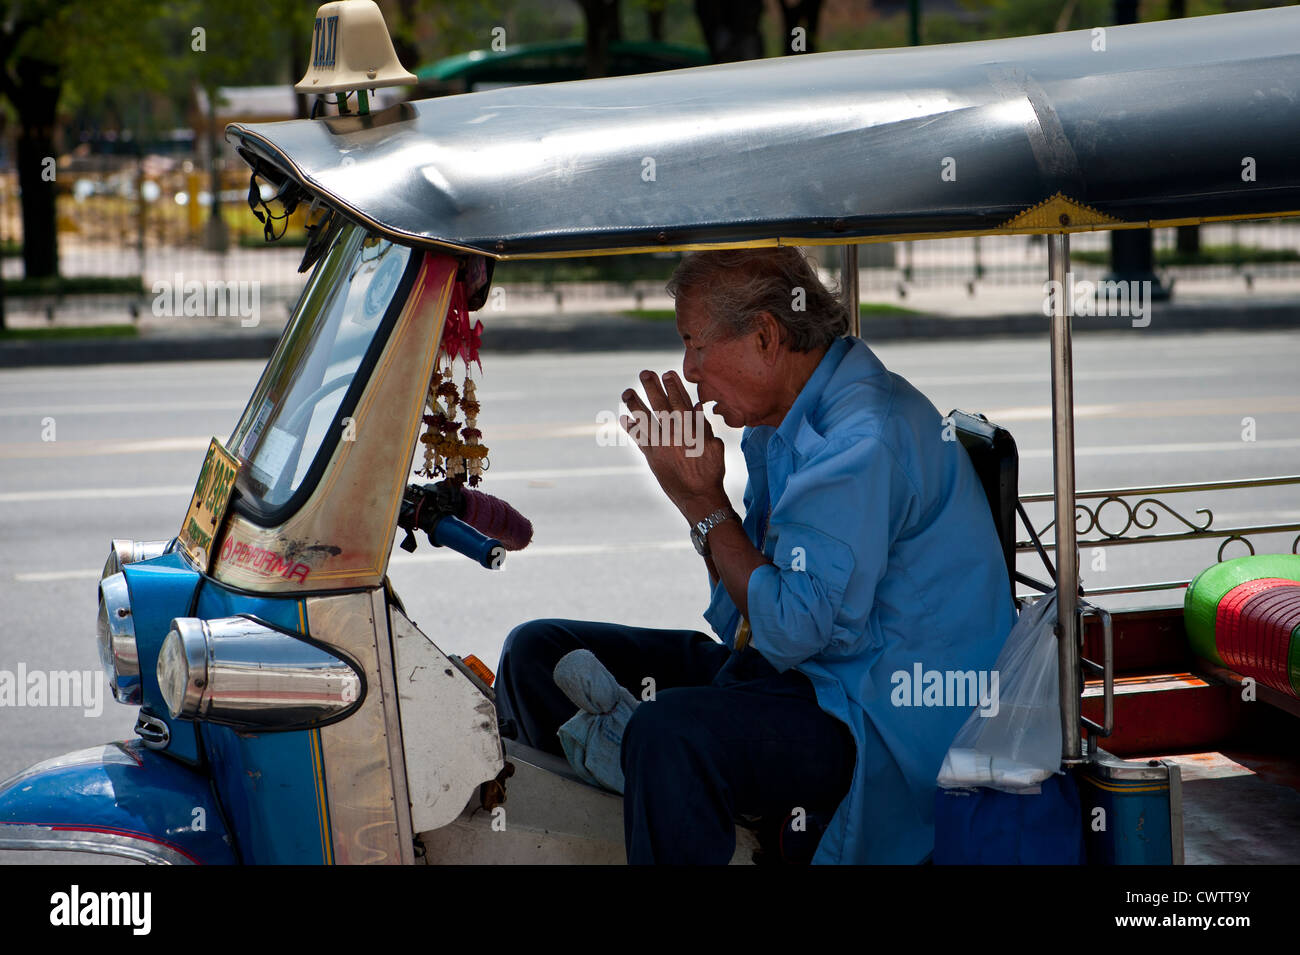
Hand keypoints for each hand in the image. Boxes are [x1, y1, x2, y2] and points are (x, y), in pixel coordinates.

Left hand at [621, 369, 727, 523]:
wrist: (698, 496)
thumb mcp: (714, 446)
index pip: (680, 400)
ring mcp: (661, 444)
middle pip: (660, 404)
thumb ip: (704, 426)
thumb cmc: (711, 472)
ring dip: (634, 404)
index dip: (673, 385)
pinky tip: (624, 418)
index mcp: (691, 428)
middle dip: (651, 387)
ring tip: (627, 392)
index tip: (667, 373)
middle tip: (644, 373)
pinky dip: (630, 428)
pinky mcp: (651, 456)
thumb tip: (697, 407)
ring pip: (645, 419)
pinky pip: (638, 439)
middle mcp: (674, 432)